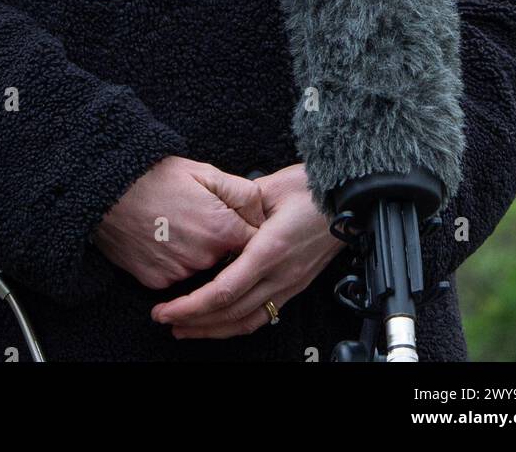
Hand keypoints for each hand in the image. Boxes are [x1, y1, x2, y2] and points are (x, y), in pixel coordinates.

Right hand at [91, 155, 264, 290]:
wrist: (107, 190)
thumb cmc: (157, 175)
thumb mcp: (205, 172)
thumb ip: (243, 193)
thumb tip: (262, 214)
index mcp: (222, 230)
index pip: (254, 244)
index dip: (248, 231)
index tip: (239, 221)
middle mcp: (204, 259)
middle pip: (227, 259)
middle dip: (221, 243)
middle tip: (200, 218)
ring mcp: (179, 274)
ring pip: (201, 269)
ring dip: (196, 254)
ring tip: (177, 226)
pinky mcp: (156, 283)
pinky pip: (175, 277)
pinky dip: (172, 262)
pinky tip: (161, 239)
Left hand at [149, 164, 346, 337]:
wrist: (350, 197)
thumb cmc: (314, 187)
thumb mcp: (272, 187)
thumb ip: (241, 203)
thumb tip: (217, 212)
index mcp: (270, 249)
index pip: (225, 291)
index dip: (192, 305)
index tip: (167, 308)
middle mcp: (281, 274)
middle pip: (231, 313)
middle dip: (194, 322)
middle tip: (165, 321)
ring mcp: (290, 283)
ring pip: (248, 320)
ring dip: (214, 329)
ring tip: (186, 329)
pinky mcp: (296, 285)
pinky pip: (264, 314)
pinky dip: (238, 324)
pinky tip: (221, 323)